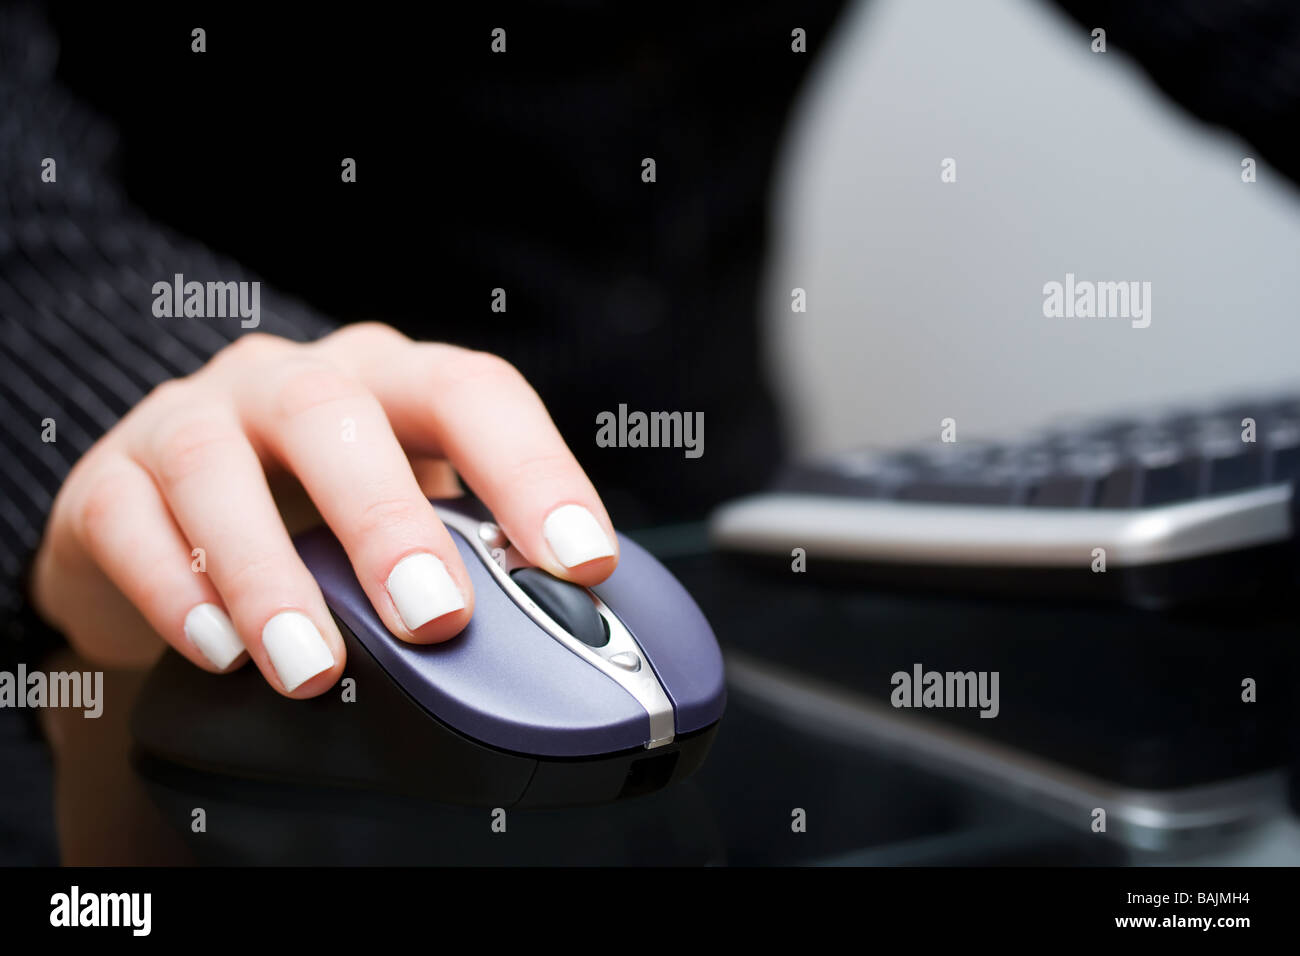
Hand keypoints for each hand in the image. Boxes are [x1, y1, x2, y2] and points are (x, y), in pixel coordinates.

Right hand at [29, 323, 618, 696]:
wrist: (172, 531)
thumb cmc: (314, 520)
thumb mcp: (401, 514)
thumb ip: (464, 546)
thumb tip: (558, 617)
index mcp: (388, 382)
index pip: (472, 393)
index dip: (532, 469)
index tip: (579, 559)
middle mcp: (291, 382)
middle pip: (337, 415)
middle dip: (389, 520)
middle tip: (434, 618)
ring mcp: (192, 420)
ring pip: (216, 467)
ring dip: (270, 573)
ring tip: (313, 668)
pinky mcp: (108, 479)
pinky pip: (129, 521)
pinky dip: (176, 589)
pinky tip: (219, 652)